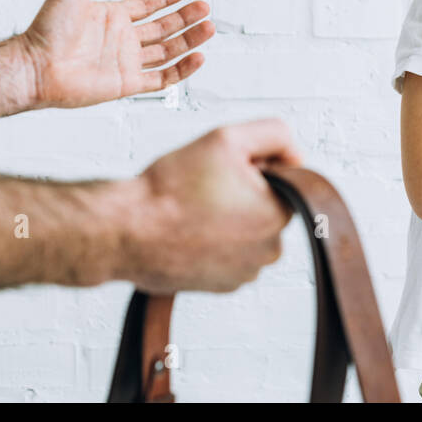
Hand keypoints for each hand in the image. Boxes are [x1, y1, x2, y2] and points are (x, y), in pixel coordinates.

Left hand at [18, 0, 213, 109]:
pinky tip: (199, 58)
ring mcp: (126, 63)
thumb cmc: (46, 28)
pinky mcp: (127, 85)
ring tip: (209, 28)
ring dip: (189, 40)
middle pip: (164, 27)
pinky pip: (162, 78)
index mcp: (112, 16)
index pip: (148, 5)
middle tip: (205, 7)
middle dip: (185, 17)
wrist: (35, 67)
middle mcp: (122, 39)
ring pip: (168, 51)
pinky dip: (182, 70)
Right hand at [119, 119, 299, 292]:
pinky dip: (212, 241)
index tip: (222, 170)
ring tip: (192, 210)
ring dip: (226, 218)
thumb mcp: (228, 139)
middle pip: (265, 206)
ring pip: (245, 231)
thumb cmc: (172, 190)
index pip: (283, 179)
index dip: (253, 166)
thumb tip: (295, 155)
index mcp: (279, 214)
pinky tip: (187, 231)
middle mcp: (269, 250)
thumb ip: (274, 135)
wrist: (126, 233)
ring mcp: (244, 272)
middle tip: (203, 187)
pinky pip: (227, 254)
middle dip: (242, 193)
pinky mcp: (220, 286)